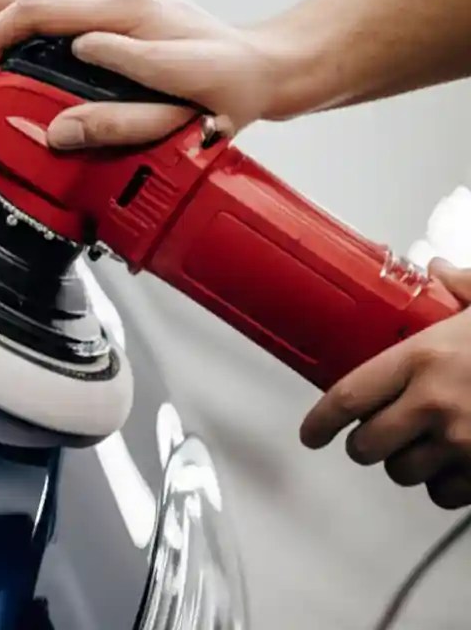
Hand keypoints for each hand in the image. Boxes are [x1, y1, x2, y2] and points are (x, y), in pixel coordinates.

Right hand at [0, 0, 297, 149]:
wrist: (263, 69)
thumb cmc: (228, 90)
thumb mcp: (176, 115)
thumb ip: (116, 121)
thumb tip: (60, 124)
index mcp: (121, 13)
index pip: (29, 13)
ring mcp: (113, 0)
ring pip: (31, 5)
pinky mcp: (114, 14)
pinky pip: (53, 18)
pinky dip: (23, 43)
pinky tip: (20, 76)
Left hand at [301, 259, 470, 508]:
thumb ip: (464, 288)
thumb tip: (439, 271)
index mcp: (425, 357)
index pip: (348, 396)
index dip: (320, 422)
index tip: (311, 434)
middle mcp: (435, 403)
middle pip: (366, 446)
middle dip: (367, 444)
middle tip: (376, 436)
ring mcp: (463, 444)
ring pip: (402, 474)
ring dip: (407, 464)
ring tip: (425, 445)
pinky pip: (443, 495)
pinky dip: (444, 487)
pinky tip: (457, 464)